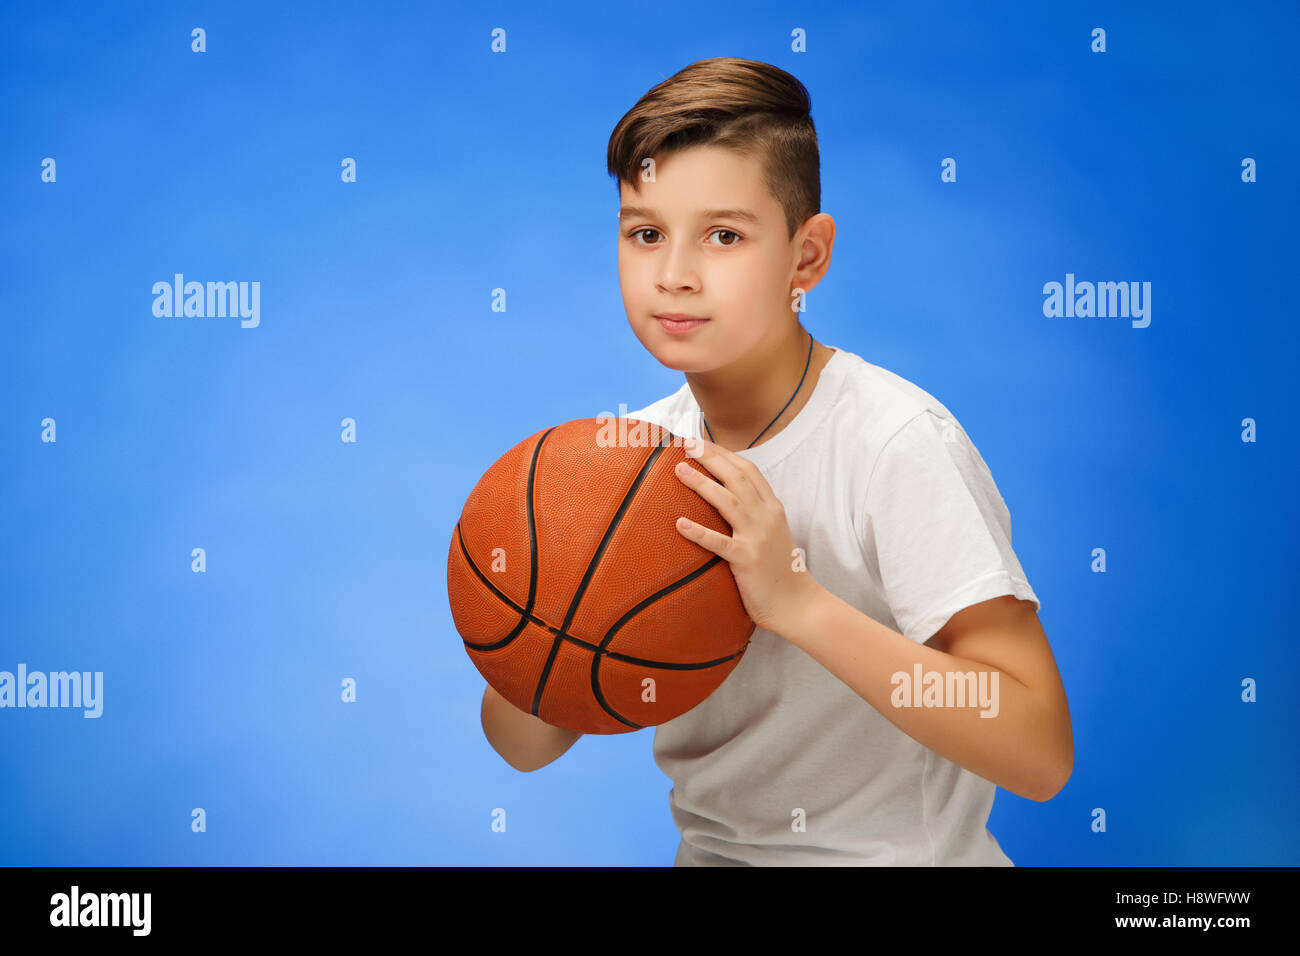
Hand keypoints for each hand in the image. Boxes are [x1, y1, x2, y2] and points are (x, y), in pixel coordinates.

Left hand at [671, 436, 821, 635]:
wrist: (798, 603)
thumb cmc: (779, 570)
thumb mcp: (771, 534)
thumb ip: (754, 514)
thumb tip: (726, 500)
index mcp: (772, 509)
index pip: (748, 471)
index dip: (725, 454)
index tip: (702, 443)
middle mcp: (767, 517)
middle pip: (737, 478)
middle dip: (711, 458)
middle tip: (686, 444)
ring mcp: (758, 538)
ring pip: (728, 502)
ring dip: (702, 484)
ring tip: (679, 470)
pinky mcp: (747, 561)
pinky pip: (720, 544)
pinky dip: (700, 532)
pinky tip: (680, 524)